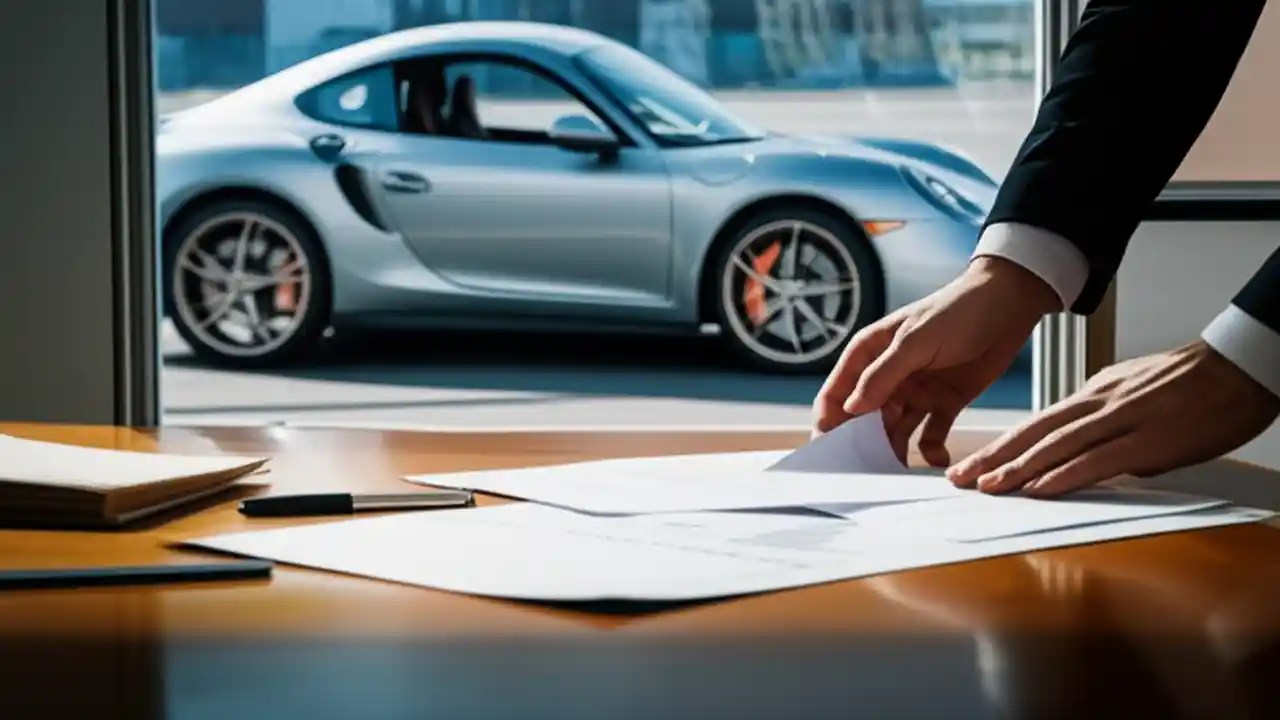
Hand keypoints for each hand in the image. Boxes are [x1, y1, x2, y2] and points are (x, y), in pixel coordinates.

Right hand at [813, 256, 1060, 464]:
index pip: (837, 394)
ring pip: (895, 431)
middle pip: (864, 420)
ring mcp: (914, 391)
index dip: (828, 423)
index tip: (829, 453)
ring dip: (896, 452)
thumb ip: (882, 375)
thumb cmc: (957, 311)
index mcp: (869, 354)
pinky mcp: (943, 402)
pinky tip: (939, 461)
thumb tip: (849, 409)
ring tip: (899, 473)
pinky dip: (932, 451)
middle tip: (865, 473)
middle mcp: (887, 376)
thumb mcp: (916, 341)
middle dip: (862, 445)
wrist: (1008, 305)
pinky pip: (930, 435)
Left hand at [949, 341, 1279, 496]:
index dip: (1002, 445)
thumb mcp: (1138, 396)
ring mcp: (1123, 420)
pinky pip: (1098, 459)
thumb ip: (1110, 425)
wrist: (1242, 367)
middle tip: (959, 479)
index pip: (1038, 423)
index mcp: (1096, 394)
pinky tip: (1040, 487)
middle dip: (993, 457)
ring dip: (1017, 468)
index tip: (973, 464)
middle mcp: (1101, 403)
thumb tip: (1095, 457)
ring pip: (1058, 446)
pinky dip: (1065, 474)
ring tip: (985, 486)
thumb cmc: (1198, 384)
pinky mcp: (1149, 439)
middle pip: (1034, 432)